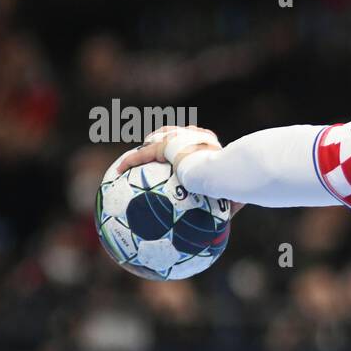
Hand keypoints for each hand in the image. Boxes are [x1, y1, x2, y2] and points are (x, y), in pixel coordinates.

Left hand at [113, 125, 246, 215]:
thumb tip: (230, 218)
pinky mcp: (164, 147)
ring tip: (132, 159)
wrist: (222, 169)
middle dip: (162, 138)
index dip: (185, 142)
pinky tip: (118, 170)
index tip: (180, 150)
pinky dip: (130, 161)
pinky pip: (142, 155)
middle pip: (172, 133)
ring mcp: (176, 139)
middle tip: (155, 149)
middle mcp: (192, 135)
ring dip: (144, 148)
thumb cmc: (232, 178)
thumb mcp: (232, 191)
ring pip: (154, 140)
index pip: (194, 136)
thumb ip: (228, 202)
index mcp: (209, 141)